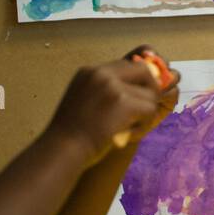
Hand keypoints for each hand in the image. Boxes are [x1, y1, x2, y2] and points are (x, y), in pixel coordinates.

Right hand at [45, 47, 179, 168]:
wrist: (62, 150)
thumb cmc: (74, 133)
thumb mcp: (85, 100)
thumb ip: (106, 89)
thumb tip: (140, 87)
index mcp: (89, 71)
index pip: (127, 65)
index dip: (138, 82)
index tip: (138, 99)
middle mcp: (100, 73)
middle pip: (144, 71)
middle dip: (150, 91)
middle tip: (144, 110)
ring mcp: (111, 86)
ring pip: (150, 94)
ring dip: (145, 113)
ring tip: (129, 127)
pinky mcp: (122, 102)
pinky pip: (150, 109)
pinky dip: (144, 124)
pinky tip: (128, 133)